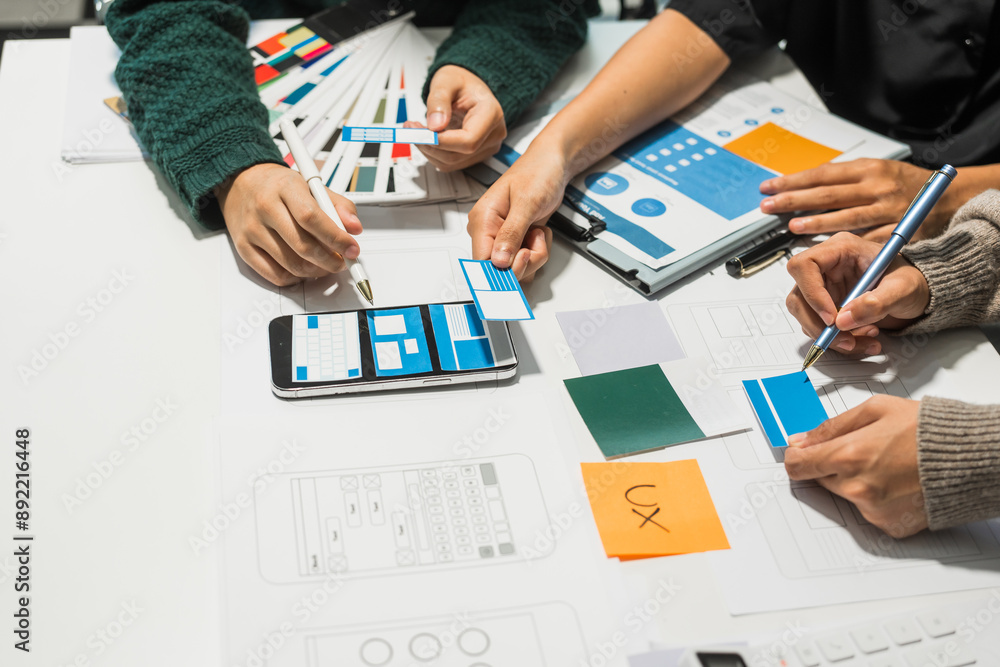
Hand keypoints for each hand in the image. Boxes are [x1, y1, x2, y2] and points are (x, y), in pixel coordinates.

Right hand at [216, 163, 362, 286]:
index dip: (336, 238)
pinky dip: (296, 278)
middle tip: (342, 262)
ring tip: (325, 264)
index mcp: (285, 188)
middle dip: (330, 261)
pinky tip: (304, 268)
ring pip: (292, 265)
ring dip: (316, 271)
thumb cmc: (279, 186)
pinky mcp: (243, 248)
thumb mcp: (312, 185)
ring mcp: (252, 230)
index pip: (312, 218)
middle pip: (303, 246)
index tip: (352, 249)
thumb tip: (354, 228)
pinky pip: (276, 275)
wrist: (242, 182)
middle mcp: (266, 208)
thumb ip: (338, 205)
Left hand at [408, 65, 505, 171]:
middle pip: (459, 154)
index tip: (422, 132)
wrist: (467, 88)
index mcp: (491, 113)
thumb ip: (439, 101)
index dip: (442, 141)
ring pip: (452, 162)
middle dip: (430, 144)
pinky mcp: (475, 155)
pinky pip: (450, 163)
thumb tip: (435, 125)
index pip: (469, 140)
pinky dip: (433, 153)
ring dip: (428, 149)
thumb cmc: (461, 82)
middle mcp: (493, 134)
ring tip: (417, 129)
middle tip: (411, 128)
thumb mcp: (446, 81)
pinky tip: (427, 137)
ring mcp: (486, 147)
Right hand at [467, 147, 565, 281]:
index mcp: (482, 220)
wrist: (552, 166)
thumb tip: (498, 260)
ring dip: (535, 257)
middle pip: (500, 270)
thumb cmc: (537, 174)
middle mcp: (488, 232)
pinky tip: (538, 235)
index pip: (481, 261)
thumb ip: (512, 233)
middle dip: (525, 261)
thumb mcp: (526, 202)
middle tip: (535, 238)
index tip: (520, 267)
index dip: (501, 271)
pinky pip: (525, 264)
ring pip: (515, 269)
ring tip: (538, 232)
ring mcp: (502, 239)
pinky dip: (538, 254)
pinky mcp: (515, 243)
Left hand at [760, 159, 952, 240]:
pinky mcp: (894, 232)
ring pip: (845, 216)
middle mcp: (876, 186)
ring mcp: (886, 209)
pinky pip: (864, 238)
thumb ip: (843, 178)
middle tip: (768, 205)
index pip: (822, 174)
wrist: (947, 198)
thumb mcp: (875, 171)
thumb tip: (805, 182)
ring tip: (791, 225)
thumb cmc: (904, 184)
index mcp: (868, 168)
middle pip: (828, 193)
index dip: (793, 181)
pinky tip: (824, 246)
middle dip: (794, 200)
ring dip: (816, 222)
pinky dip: (843, 242)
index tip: (770, 187)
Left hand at [784, 395, 926, 537]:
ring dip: (855, 480)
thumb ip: (830, 427)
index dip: (797, 456)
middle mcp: (857, 487)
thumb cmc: (928, 429)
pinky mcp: (889, 524)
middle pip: (821, 478)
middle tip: (864, 450)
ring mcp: (873, 509)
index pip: (797, 465)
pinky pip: (867, 510)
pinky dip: (876, 497)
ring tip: (887, 463)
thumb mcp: (874, 410)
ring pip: (844, 494)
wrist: (970, 457)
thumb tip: (800, 440)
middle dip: (833, 464)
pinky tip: (896, 481)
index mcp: (848, 455)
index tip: (801, 451)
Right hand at [785, 232, 929, 354]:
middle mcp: (827, 268)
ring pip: (805, 316)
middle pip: (799, 296)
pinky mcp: (825, 307)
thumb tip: (845, 319)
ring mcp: (824, 288)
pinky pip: (818, 328)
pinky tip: (861, 338)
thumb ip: (877, 302)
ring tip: (859, 341)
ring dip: (829, 336)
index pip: (805, 265)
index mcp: (841, 249)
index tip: (831, 318)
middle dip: (818, 324)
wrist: (916, 295)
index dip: (812, 293)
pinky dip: (837, 340)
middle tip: (843, 339)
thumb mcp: (903, 288)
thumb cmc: (911, 281)